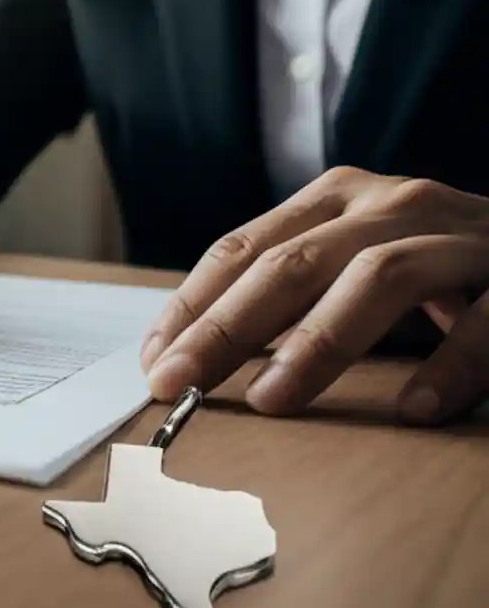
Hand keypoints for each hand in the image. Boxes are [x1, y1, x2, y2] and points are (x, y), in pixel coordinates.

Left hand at [140, 167, 488, 424]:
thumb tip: (201, 355)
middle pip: (292, 262)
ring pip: (379, 276)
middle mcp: (393, 204)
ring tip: (272, 399)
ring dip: (319, 341)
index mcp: (338, 198)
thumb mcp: (356, 265)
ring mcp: (461, 235)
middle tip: (178, 383)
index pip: (242, 249)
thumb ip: (293, 299)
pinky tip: (413, 409)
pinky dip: (448, 365)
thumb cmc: (442, 268)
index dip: (191, 306)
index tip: (153, 363)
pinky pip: (485, 320)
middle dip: (224, 326)